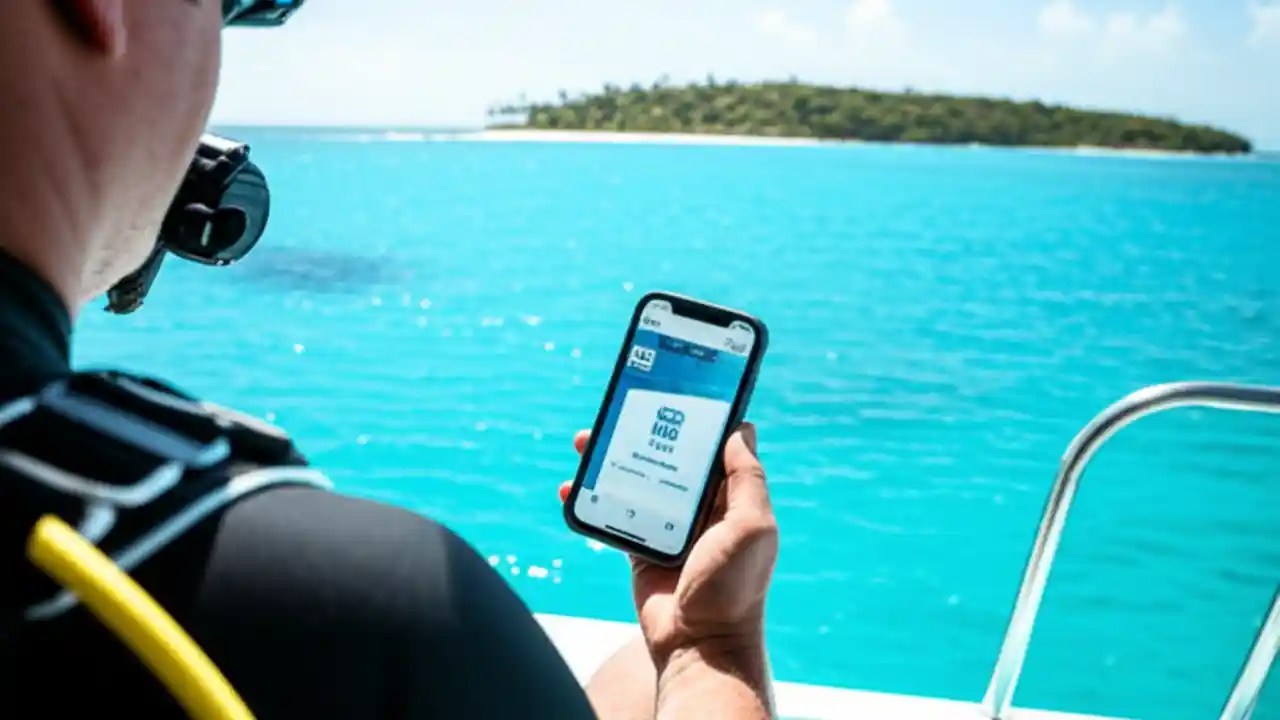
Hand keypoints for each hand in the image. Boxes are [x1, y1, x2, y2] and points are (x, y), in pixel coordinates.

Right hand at [559, 423, 778, 667]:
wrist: (698, 645)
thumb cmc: (732, 589)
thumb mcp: (752, 527)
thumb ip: (747, 479)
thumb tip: (740, 429)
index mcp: (731, 499)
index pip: (715, 448)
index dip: (697, 420)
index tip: (675, 391)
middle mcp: (701, 510)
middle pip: (668, 459)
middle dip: (642, 433)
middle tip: (617, 411)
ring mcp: (667, 528)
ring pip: (636, 481)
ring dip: (610, 460)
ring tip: (585, 441)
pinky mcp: (639, 548)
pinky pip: (612, 516)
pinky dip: (590, 501)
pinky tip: (569, 488)